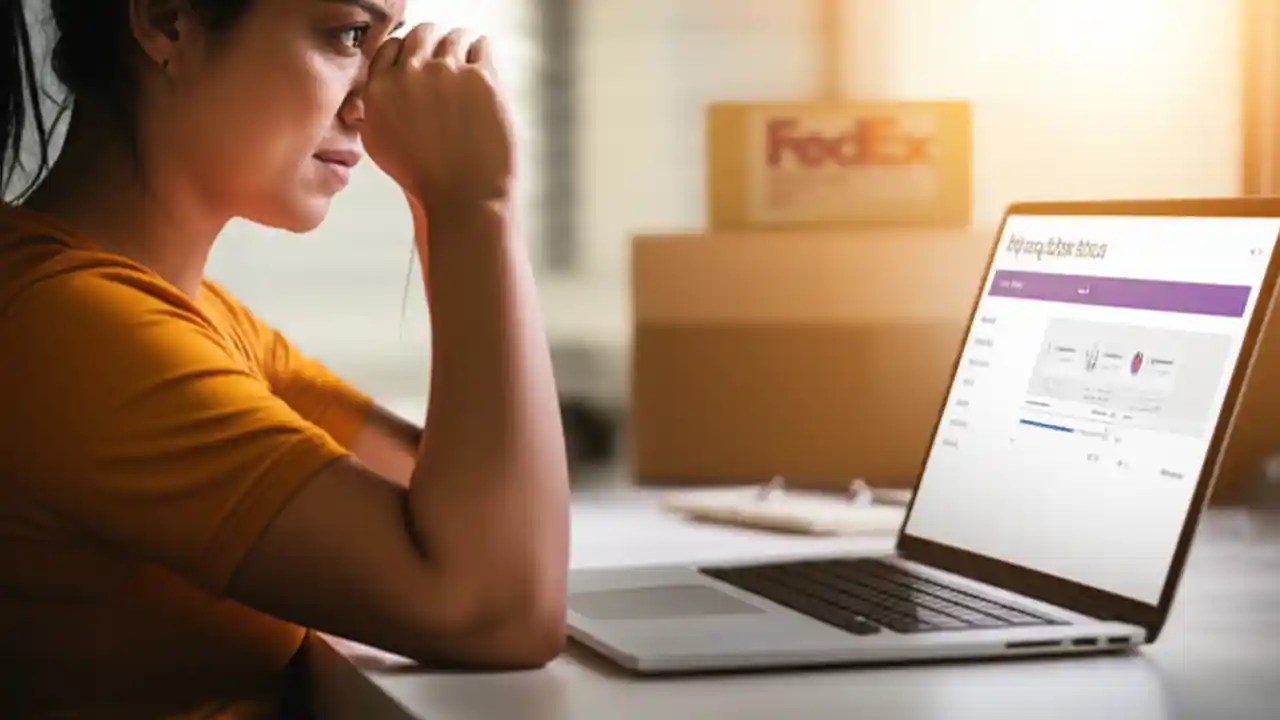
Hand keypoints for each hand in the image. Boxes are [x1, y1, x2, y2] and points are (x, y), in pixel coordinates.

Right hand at [363, 25, 514, 212]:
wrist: (464, 197)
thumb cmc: (426, 178)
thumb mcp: (380, 144)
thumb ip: (372, 107)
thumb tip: (380, 82)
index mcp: (380, 89)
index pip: (391, 45)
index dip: (409, 52)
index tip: (424, 62)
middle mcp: (409, 74)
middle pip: (422, 34)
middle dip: (435, 43)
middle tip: (449, 60)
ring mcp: (445, 72)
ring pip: (454, 36)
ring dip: (463, 45)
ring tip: (470, 63)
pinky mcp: (480, 77)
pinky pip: (482, 46)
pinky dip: (483, 53)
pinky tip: (485, 70)